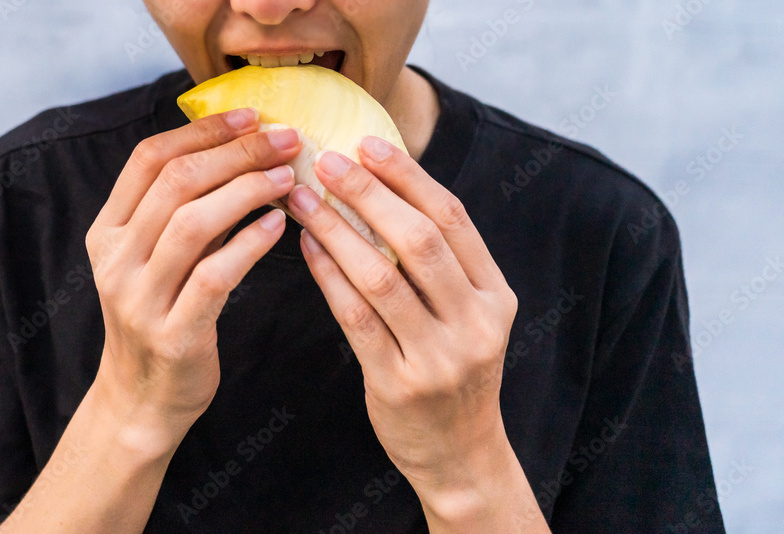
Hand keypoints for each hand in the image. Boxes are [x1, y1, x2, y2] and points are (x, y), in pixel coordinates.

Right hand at [85, 109, 300, 451]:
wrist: (141, 399)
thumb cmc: (162, 317)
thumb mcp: (156, 260)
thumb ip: (184, 212)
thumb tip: (241, 152)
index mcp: (108, 232)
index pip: (148, 159)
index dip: (202, 130)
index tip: (251, 115)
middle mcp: (115, 260)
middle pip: (174, 183)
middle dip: (236, 153)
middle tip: (286, 139)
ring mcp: (138, 299)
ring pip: (190, 223)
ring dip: (246, 191)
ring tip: (288, 176)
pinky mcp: (172, 334)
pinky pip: (212, 277)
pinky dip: (248, 245)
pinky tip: (279, 226)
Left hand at [287, 137, 545, 529]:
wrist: (461, 455)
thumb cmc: (454, 372)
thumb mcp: (469, 317)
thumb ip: (441, 265)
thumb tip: (383, 190)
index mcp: (495, 296)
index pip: (453, 219)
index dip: (408, 176)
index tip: (368, 143)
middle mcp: (475, 323)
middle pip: (419, 240)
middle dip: (368, 193)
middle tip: (326, 160)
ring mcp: (440, 358)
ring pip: (381, 276)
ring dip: (336, 230)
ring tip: (302, 198)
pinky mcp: (399, 384)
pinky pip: (355, 318)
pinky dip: (328, 276)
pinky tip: (306, 247)